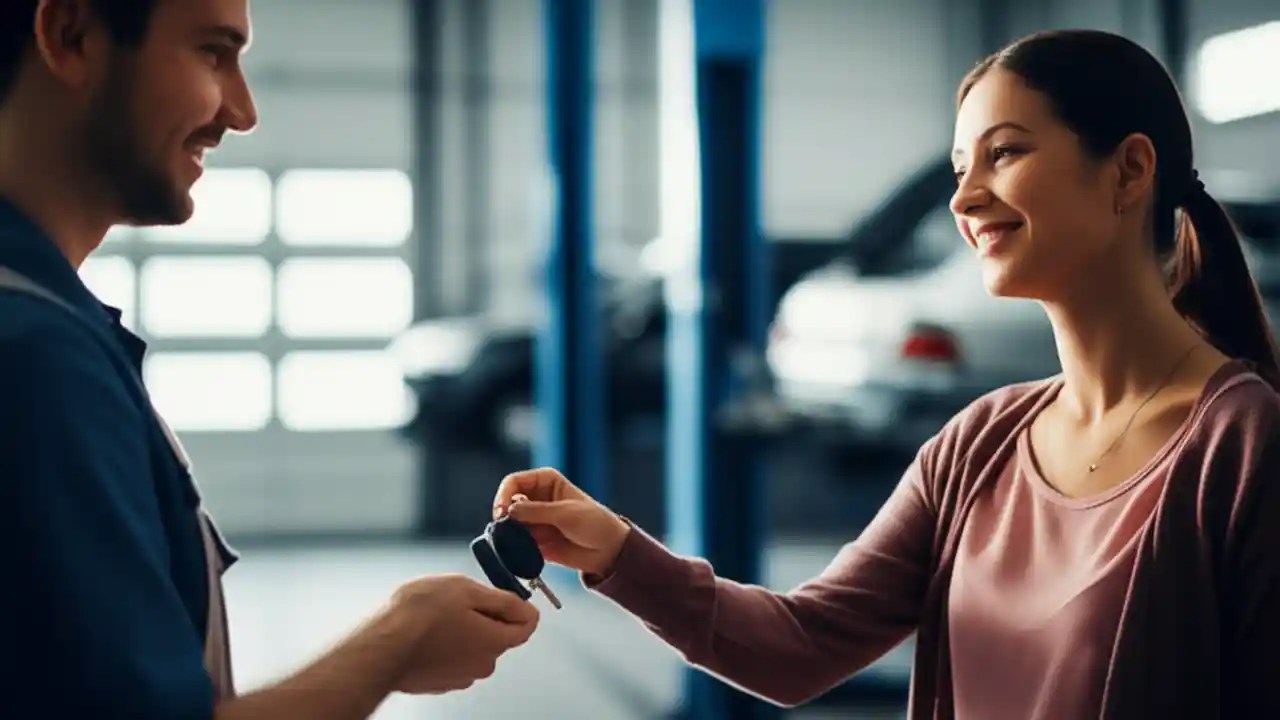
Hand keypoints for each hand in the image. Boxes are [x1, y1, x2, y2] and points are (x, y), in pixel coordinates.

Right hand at [386, 574, 539, 693]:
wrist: (381, 646)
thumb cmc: (419, 615)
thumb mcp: (466, 589)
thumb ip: (503, 600)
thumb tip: (526, 607)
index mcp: (495, 641)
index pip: (527, 626)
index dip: (518, 606)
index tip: (498, 595)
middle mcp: (483, 665)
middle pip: (498, 635)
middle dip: (484, 616)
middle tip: (457, 601)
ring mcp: (460, 677)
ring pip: (473, 646)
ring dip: (462, 630)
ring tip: (436, 616)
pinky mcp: (439, 682)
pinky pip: (453, 658)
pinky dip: (445, 645)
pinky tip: (427, 634)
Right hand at [492, 467, 631, 576]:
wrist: (608, 551)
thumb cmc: (594, 523)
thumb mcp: (567, 513)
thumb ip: (538, 511)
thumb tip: (509, 511)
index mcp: (545, 481)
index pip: (514, 482)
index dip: (504, 495)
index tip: (502, 512)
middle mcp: (536, 498)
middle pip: (508, 502)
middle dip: (504, 516)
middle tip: (504, 529)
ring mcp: (534, 520)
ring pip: (510, 523)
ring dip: (509, 533)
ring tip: (517, 542)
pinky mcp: (535, 540)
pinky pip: (517, 542)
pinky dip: (515, 546)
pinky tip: (521, 552)